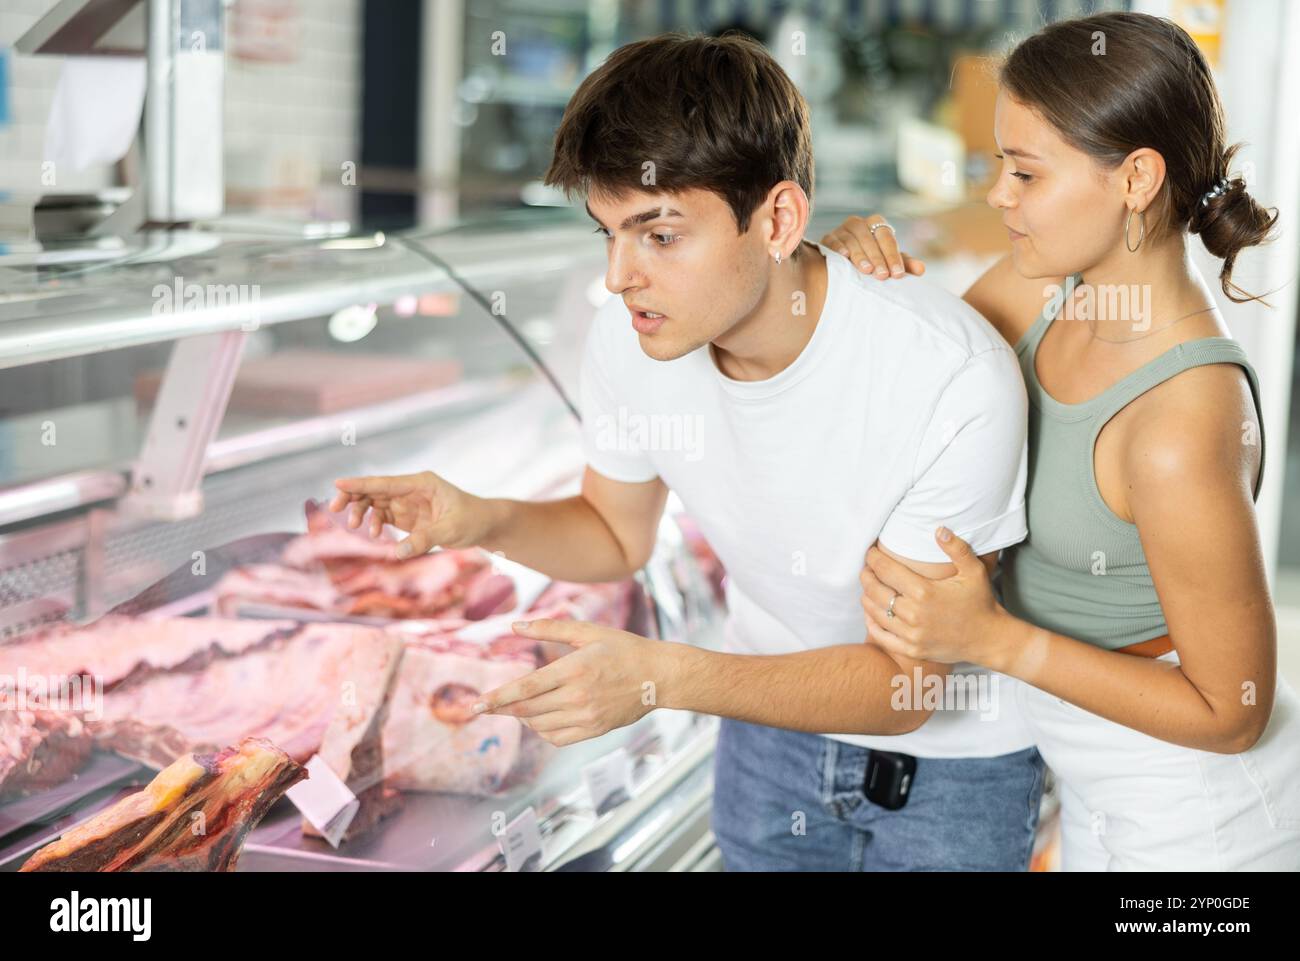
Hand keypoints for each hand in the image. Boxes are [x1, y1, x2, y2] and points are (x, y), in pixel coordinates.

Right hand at [329, 470, 490, 557]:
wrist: (485, 525)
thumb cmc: (472, 520)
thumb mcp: (450, 529)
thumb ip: (424, 539)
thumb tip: (397, 552)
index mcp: (422, 483)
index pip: (385, 482)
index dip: (361, 483)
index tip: (338, 483)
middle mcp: (412, 490)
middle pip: (375, 489)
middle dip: (354, 497)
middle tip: (335, 510)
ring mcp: (408, 503)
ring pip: (376, 503)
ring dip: (362, 513)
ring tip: (356, 527)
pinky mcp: (408, 517)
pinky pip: (384, 517)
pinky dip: (375, 524)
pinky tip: (376, 536)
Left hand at [473, 619, 675, 745]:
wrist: (659, 677)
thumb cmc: (624, 648)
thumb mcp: (588, 632)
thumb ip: (549, 629)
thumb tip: (514, 627)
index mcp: (574, 669)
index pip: (525, 689)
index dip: (497, 697)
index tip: (476, 704)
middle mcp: (578, 696)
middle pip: (526, 710)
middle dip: (501, 708)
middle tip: (484, 706)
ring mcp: (586, 716)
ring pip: (539, 725)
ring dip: (521, 717)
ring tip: (516, 706)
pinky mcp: (594, 730)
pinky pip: (556, 738)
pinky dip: (541, 730)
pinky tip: (539, 717)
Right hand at [820, 214, 925, 279]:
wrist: (843, 261)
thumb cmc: (871, 260)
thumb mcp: (888, 261)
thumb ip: (904, 264)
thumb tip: (921, 270)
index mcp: (876, 224)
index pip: (887, 237)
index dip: (893, 255)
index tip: (897, 274)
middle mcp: (858, 223)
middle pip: (869, 239)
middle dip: (877, 258)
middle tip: (882, 276)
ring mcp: (841, 229)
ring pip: (852, 240)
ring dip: (859, 255)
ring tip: (866, 270)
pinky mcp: (827, 238)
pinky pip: (832, 240)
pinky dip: (838, 247)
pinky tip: (844, 257)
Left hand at [860, 527, 1006, 665]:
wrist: (989, 639)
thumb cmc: (981, 602)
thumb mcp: (974, 571)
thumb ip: (956, 548)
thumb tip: (938, 529)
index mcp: (924, 591)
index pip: (886, 570)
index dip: (874, 558)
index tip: (870, 552)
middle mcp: (914, 614)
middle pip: (875, 590)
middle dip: (866, 576)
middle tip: (865, 569)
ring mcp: (911, 634)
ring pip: (875, 612)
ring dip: (867, 597)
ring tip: (868, 587)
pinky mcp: (912, 650)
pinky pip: (881, 636)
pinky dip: (871, 622)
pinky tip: (871, 612)